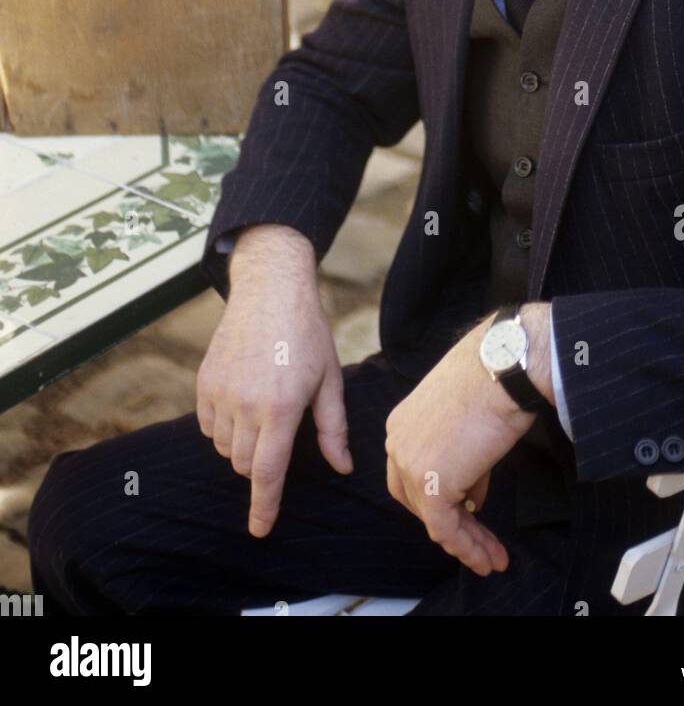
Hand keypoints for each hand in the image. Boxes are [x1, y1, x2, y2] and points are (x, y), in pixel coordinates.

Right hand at [196, 225, 351, 538]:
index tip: (260, 530)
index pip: (268, 473)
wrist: (270, 289)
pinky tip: (242, 399)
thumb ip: (333, 428)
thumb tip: (342, 466)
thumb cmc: (307, 333)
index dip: (264, 506)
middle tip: (280, 431)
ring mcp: (220, 393)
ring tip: (264, 408)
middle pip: (245, 464)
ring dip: (241, 443)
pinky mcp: (204, 382)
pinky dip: (222, 425)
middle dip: (261, 463)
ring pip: (224, 447)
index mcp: (280, 408)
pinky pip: (206, 425)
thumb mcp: (329, 379)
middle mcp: (246, 405)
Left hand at [384, 316, 540, 576]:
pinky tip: (486, 559)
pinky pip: (446, 530)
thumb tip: (470, 496)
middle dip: (448, 522)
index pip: (411, 472)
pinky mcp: (431, 486)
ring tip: (492, 558)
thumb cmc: (492, 381)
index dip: (439, 495)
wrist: (502, 370)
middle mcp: (397, 443)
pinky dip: (467, 548)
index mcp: (401, 423)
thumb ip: (460, 459)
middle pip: (414, 499)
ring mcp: (410, 465)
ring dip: (466, 542)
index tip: (471, 509)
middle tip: (479, 538)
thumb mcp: (465, 421)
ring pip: (433, 519)